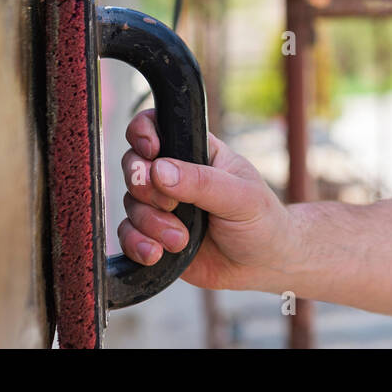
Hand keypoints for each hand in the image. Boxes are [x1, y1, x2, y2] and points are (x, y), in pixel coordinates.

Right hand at [118, 109, 298, 290]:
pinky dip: (136, 244)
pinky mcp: (155, 235)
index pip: (157, 125)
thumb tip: (159, 169)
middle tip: (171, 206)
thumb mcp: (241, 197)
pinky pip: (127, 234)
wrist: (264, 265)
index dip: (143, 133)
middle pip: (134, 165)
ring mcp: (163, 206)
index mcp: (196, 152)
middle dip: (145, 187)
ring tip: (180, 239)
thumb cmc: (261, 220)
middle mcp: (174, 175)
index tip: (151, 152)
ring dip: (149, 224)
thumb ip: (202, 182)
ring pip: (131, 203)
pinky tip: (155, 254)